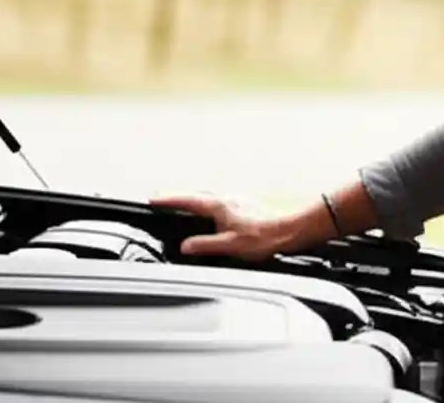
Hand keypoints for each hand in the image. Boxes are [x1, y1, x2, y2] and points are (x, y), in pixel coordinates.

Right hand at [150, 193, 294, 260]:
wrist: (291, 230)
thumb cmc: (265, 237)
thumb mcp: (230, 245)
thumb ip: (205, 245)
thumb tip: (185, 246)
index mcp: (219, 205)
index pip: (187, 200)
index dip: (168, 200)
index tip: (153, 199)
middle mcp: (227, 200)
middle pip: (196, 197)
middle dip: (178, 199)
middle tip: (163, 202)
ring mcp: (237, 202)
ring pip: (209, 200)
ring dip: (194, 203)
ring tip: (183, 208)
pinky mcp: (245, 208)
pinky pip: (220, 206)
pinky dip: (208, 209)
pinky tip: (212, 218)